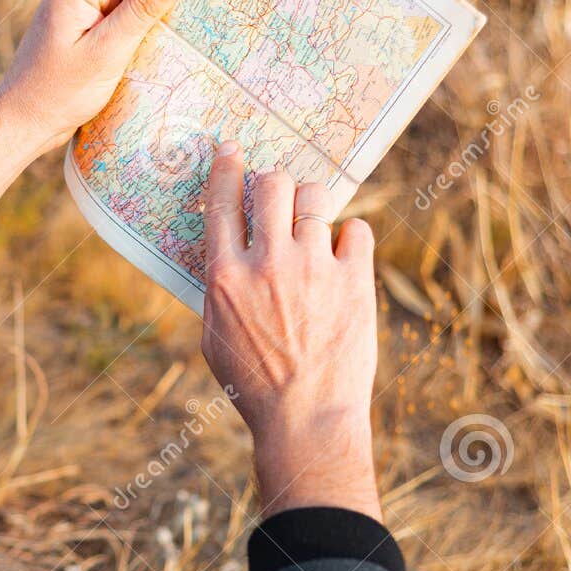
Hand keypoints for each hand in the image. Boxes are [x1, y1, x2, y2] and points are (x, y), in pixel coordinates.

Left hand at [0, 0, 188, 156]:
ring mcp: (81, 6)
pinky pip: (120, 15)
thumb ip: (142, 10)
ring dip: (149, 17)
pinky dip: (136, 30)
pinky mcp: (85, 26)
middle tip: (181, 26)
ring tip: (163, 45)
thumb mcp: (107, 52)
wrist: (23, 122)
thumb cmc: (59, 92)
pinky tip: (145, 54)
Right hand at [199, 142, 382, 520]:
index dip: (226, 167)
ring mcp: (314, 268)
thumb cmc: (253, 386)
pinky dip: (349, 237)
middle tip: (278, 196)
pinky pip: (356, 229)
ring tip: (312, 225)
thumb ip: (218, 289)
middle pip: (272, 184)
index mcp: (225, 277)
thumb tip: (225, 251)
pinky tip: (342, 255)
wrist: (305, 419)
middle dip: (274, 182)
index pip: (221, 201)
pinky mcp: (355, 280)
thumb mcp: (214, 337)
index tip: (230, 150)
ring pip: (316, 198)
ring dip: (312, 204)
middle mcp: (268, 263)